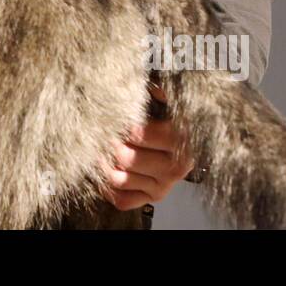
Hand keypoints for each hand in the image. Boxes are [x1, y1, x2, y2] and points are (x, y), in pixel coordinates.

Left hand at [102, 82, 196, 210]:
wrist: (192, 141)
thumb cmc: (173, 114)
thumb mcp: (170, 98)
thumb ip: (159, 90)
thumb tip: (145, 85)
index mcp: (180, 140)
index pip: (137, 135)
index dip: (116, 124)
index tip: (103, 115)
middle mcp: (175, 167)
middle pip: (125, 158)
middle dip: (106, 143)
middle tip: (94, 131)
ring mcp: (164, 185)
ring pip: (119, 179)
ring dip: (101, 164)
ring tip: (93, 148)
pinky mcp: (154, 197)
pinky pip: (123, 199)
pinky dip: (107, 189)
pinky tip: (103, 170)